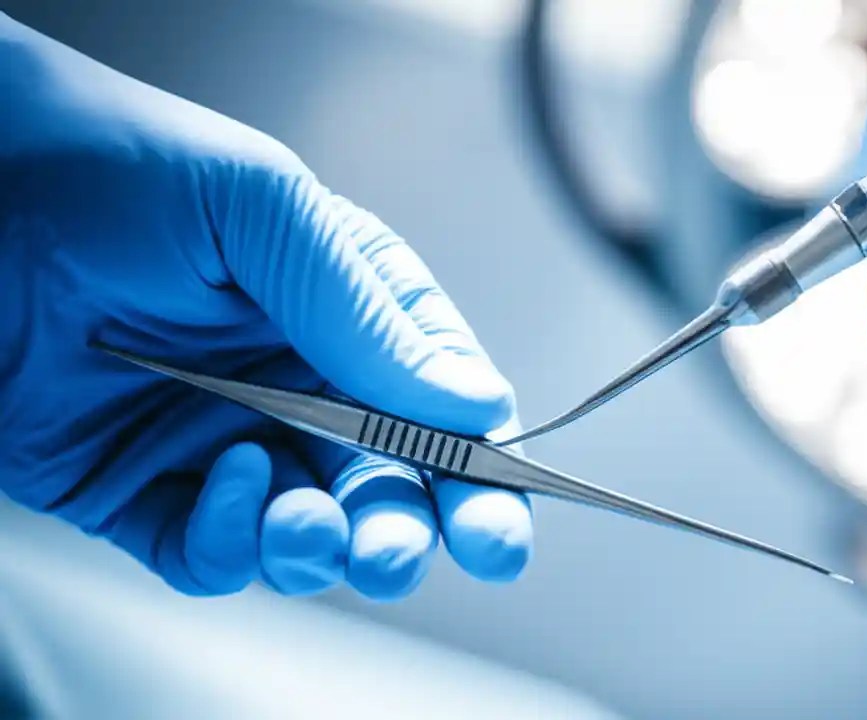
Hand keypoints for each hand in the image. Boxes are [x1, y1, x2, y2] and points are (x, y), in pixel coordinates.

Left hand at [0, 15, 532, 598]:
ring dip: (334, 549)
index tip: (500, 504)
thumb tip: (477, 404)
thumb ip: (371, 316)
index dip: (485, 463)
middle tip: (447, 548)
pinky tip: (222, 480)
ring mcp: (226, 445)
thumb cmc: (121, 168)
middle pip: (396, 487)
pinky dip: (232, 543)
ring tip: (319, 530)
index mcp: (351, 318)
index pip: (445, 406)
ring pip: (316, 537)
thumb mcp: (270, 216)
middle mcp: (299, 390)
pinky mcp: (145, 495)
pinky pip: (213, 552)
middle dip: (427, 529)